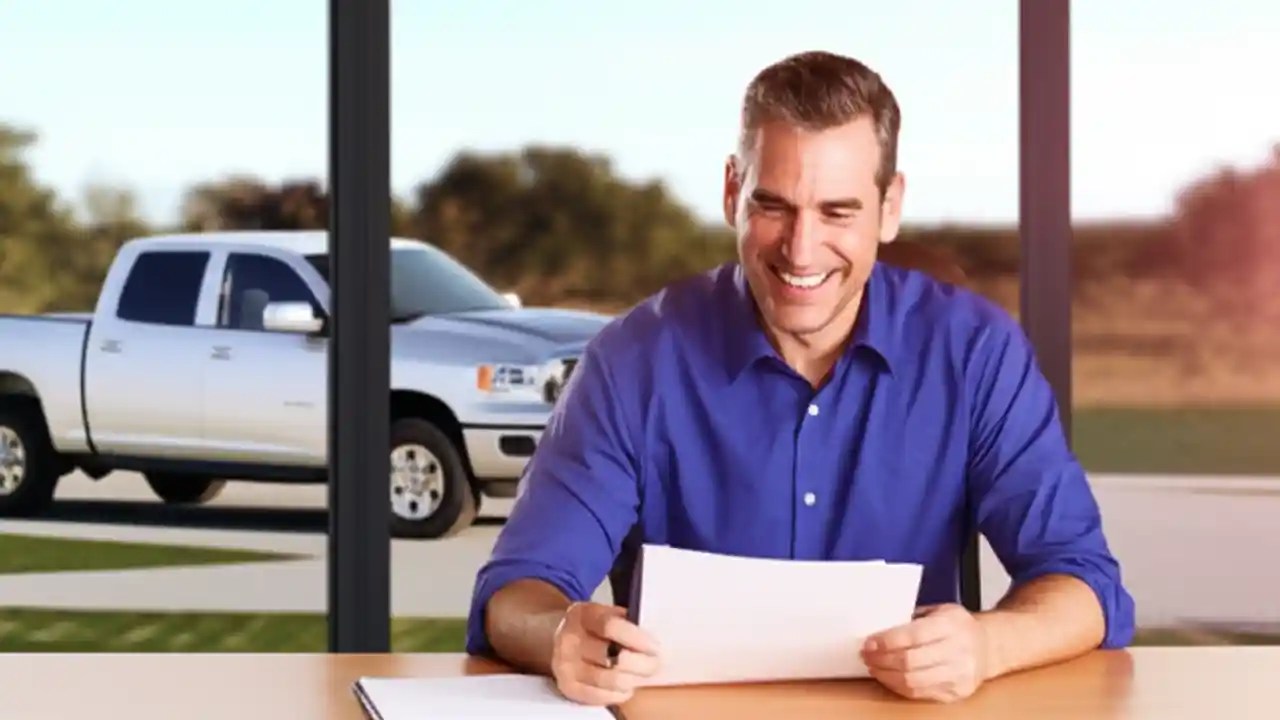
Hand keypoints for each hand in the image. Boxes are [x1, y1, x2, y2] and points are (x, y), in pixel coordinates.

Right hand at [550, 601, 661, 705]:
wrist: (558, 638)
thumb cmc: (591, 627)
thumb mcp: (605, 612)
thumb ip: (626, 622)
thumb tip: (651, 641)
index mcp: (582, 615)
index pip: (610, 627)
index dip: (637, 639)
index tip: (654, 647)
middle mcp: (570, 640)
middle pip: (613, 658)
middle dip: (642, 664)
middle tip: (655, 664)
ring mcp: (566, 665)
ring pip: (610, 681)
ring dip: (633, 680)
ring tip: (641, 675)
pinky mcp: (567, 687)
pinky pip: (600, 696)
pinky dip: (619, 693)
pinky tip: (625, 686)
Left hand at [860, 603, 989, 702]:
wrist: (989, 647)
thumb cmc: (958, 626)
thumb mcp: (939, 611)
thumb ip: (912, 618)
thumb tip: (877, 628)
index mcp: (952, 625)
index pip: (914, 636)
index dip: (887, 641)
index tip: (869, 642)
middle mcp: (959, 651)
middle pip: (911, 662)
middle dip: (882, 660)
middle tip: (866, 655)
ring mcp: (959, 675)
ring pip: (913, 681)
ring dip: (886, 675)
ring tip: (874, 666)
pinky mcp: (955, 693)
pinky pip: (920, 693)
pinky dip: (898, 686)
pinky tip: (889, 677)